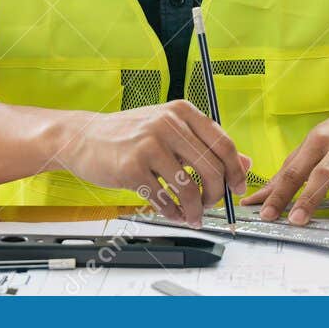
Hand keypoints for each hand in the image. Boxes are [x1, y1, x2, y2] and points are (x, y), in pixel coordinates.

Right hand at [50, 101, 249, 225]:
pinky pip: (163, 199)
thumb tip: (245, 163)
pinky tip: (172, 214)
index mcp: (182, 111)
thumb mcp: (170, 129)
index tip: (237, 188)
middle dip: (216, 195)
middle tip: (211, 206)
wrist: (83, 137)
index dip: (235, 170)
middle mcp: (168, 124)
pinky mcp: (131, 168)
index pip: (223, 143)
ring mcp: (148, 144)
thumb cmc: (129, 135)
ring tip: (192, 216)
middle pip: (210, 168)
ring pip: (188, 188)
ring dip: (194, 210)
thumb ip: (206, 143)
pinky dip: (172, 213)